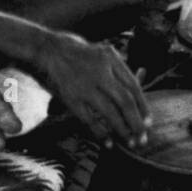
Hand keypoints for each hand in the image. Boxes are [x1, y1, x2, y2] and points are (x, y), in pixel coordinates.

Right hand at [34, 32, 149, 147]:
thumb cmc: (72, 50)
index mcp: (109, 57)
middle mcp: (99, 71)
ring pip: (110, 113)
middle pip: (125, 102)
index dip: (143, 107)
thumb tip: (136, 90)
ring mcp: (84, 85)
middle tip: (142, 138)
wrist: (43, 48)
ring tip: (129, 142)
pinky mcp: (70, 97)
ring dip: (122, 131)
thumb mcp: (98, 52)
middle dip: (137, 123)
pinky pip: (90, 120)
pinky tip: (108, 142)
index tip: (148, 122)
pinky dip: (101, 133)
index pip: (133, 86)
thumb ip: (115, 69)